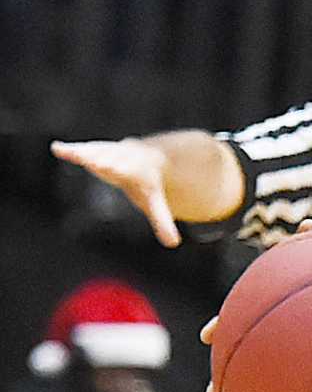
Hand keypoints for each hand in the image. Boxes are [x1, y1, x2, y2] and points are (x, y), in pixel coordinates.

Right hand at [50, 138, 180, 246]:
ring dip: (81, 152)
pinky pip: (81, 150)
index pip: (124, 171)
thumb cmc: (147, 183)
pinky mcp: (94, 151)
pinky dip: (70, 150)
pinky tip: (57, 148)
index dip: (117, 169)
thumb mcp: (154, 201)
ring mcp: (107, 153)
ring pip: (93, 151)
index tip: (110, 167)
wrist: (146, 156)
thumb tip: (174, 243)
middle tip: (92, 160)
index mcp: (134, 172)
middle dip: (101, 160)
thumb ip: (162, 221)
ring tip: (64, 151)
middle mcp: (120, 159)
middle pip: (109, 159)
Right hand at [198, 222, 311, 391]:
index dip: (224, 326)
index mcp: (276, 311)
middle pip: (246, 357)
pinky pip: (305, 389)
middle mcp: (283, 334)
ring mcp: (297, 348)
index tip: (208, 336)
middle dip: (227, 378)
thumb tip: (309, 222)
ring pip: (267, 377)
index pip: (242, 317)